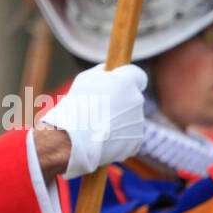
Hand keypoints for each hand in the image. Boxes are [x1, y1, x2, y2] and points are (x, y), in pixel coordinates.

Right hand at [40, 63, 146, 178]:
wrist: (73, 139)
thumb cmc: (76, 106)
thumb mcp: (84, 79)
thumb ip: (102, 72)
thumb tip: (108, 71)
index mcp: (127, 82)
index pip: (139, 77)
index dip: (129, 81)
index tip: (119, 86)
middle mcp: (137, 100)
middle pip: (133, 99)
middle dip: (122, 102)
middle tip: (101, 110)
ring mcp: (138, 123)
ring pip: (131, 118)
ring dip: (119, 120)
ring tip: (98, 126)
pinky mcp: (135, 141)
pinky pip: (129, 135)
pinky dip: (119, 137)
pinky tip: (103, 138)